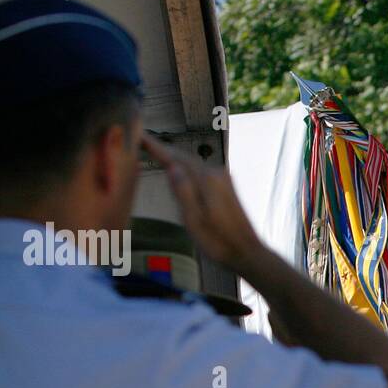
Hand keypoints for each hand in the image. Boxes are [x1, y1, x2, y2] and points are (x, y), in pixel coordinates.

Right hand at [141, 133, 263, 266]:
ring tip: (156, 151)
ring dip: (175, 158)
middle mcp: (216, 174)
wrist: (247, 252)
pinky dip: (186, 168)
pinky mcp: (226, 187)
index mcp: (207, 180)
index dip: (156, 147)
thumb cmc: (218, 241)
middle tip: (143, 141)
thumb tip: (172, 167)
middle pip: (184, 158)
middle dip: (164, 150)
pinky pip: (200, 172)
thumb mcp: (194, 220)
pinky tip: (178, 170)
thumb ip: (183, 191)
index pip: (176, 159)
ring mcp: (224, 180)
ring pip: (193, 164)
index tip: (139, 135)